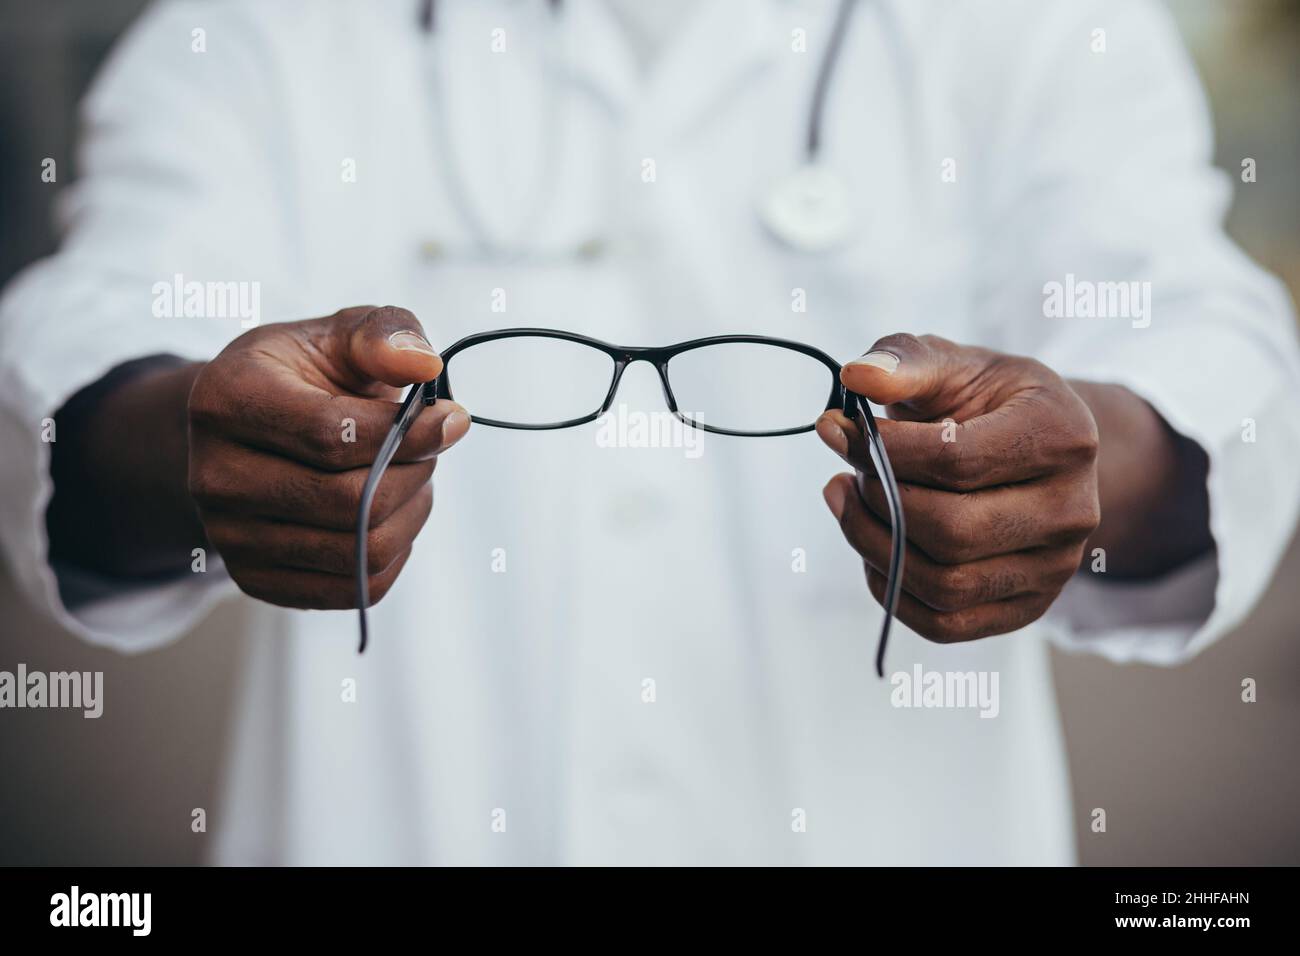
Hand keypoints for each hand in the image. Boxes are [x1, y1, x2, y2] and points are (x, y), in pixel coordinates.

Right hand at [187, 305, 468, 608]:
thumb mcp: (342, 334)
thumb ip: (385, 335)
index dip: (409, 432)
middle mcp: (212, 476)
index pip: (332, 435)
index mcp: (225, 400)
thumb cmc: (307, 375)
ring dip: (412, 513)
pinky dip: (395, 554)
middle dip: (414, 473)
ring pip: (359, 549)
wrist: (253, 428)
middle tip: (431, 449)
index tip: (452, 418)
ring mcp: (230, 536)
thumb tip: (424, 364)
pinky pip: (355, 589)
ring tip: (414, 477)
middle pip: (348, 501)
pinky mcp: (257, 580)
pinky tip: (392, 515)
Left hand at [816, 333, 1100, 643]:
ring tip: (848, 502)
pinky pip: (946, 624)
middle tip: (847, 474)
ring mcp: (1056, 567)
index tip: (836, 429)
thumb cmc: (986, 402)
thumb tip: (857, 375)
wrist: (1033, 447)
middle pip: (951, 530)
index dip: (881, 449)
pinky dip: (893, 592)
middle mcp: (1073, 509)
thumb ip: (905, 361)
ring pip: (946, 585)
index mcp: (1062, 435)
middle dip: (877, 502)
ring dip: (874, 547)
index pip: (954, 459)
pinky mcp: (1028, 607)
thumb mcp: (953, 363)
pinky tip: (874, 548)